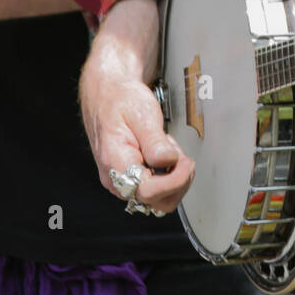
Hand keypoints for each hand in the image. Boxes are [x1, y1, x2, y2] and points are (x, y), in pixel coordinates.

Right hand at [79, 0, 194, 213]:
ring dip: (173, 178)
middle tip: (183, 157)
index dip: (174, 181)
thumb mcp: (142, 114)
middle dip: (177, 181)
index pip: (149, 192)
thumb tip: (168, 163)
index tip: (186, 162)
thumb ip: (155, 142)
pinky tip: (163, 155)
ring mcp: (122, 181)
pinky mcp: (130, 178)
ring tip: (170, 151)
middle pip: (156, 202)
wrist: (108, 92)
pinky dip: (167, 175)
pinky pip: (155, 188)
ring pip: (158, 198)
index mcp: (116, 162)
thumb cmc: (120, 99)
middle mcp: (116, 179)